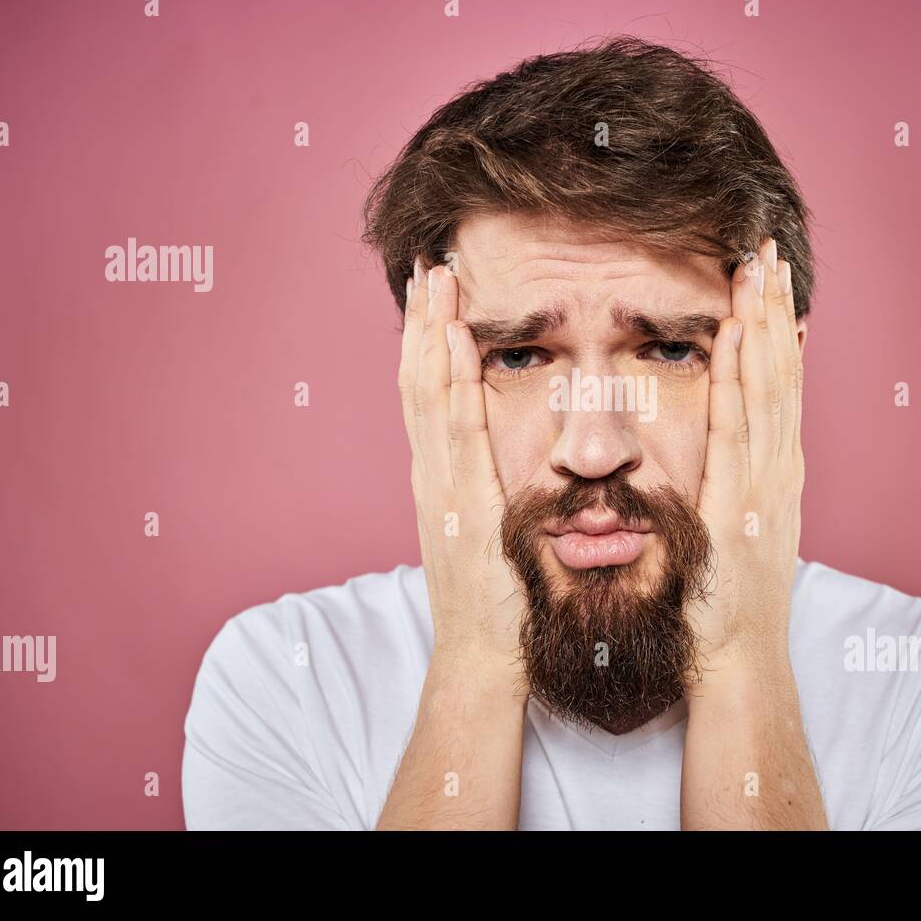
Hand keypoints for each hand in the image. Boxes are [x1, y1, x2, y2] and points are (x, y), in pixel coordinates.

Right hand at [398, 257, 525, 670]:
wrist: (484, 654)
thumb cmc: (498, 598)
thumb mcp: (491, 532)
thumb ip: (489, 491)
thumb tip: (501, 459)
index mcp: (442, 477)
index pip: (429, 395)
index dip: (428, 342)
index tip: (435, 295)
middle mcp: (432, 473)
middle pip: (419, 381)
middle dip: (422, 322)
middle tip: (429, 266)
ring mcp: (440, 484)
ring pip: (427, 392)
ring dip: (429, 332)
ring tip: (435, 280)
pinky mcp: (459, 499)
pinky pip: (453, 426)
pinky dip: (447, 379)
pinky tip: (451, 338)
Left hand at [689, 237, 804, 670]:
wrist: (736, 658)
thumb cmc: (726, 596)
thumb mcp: (736, 523)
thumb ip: (735, 477)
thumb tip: (727, 437)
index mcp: (774, 469)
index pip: (779, 384)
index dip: (776, 329)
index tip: (771, 280)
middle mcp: (777, 467)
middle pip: (779, 373)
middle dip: (774, 309)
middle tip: (768, 251)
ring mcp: (764, 485)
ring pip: (766, 389)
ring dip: (762, 327)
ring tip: (758, 272)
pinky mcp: (740, 506)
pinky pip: (736, 431)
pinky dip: (737, 380)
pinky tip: (732, 338)